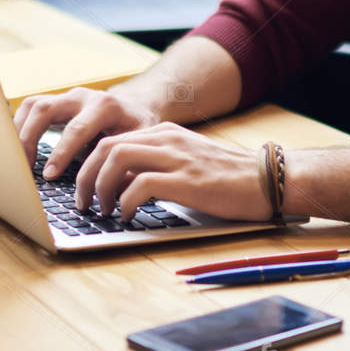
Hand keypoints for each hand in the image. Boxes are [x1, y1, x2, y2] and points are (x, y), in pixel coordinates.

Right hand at [13, 86, 160, 176]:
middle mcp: (82, 97)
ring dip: (19, 132)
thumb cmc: (139, 129)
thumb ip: (127, 163)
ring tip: (14, 160)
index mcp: (105, 106)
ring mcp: (66, 97)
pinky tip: (16, 148)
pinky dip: (19, 126)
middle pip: (45, 109)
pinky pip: (30, 108)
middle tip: (21, 167)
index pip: (76, 129)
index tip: (48, 176)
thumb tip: (113, 194)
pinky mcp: (56, 102)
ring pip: (33, 106)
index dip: (61, 153)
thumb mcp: (141, 144)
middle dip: (29, 138)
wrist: (138, 105)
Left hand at [73, 122, 272, 222]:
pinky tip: (127, 216)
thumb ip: (156, 166)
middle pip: (105, 147)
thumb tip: (122, 183)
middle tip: (83, 203)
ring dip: (100, 187)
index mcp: (164, 133)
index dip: (89, 165)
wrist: (267, 180)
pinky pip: (140, 184)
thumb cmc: (227, 179)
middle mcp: (166, 139)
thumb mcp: (186, 163)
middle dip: (85, 176)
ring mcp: (176, 157)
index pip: (111, 140)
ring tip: (103, 210)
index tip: (83, 188)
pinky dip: (125, 202)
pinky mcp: (186, 180)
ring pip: (116, 159)